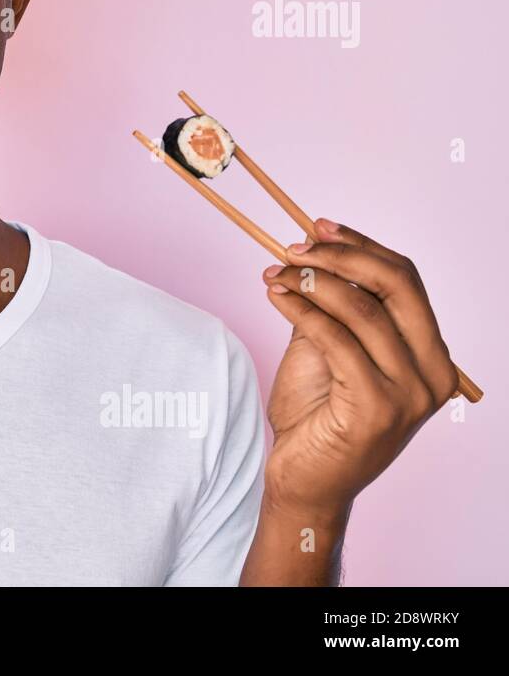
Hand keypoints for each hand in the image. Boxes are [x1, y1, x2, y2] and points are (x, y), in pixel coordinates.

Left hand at [259, 217, 457, 519]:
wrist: (305, 480)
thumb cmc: (316, 416)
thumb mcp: (327, 350)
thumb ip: (332, 308)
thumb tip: (312, 249)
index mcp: (430, 356)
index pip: (406, 281)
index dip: (361, 247)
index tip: (318, 226)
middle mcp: (432, 373)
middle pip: (396, 286)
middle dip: (341, 256)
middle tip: (293, 246)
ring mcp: (410, 393)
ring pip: (362, 310)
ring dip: (309, 282)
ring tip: (273, 274)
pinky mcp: (377, 408)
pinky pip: (336, 340)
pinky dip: (301, 309)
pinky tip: (276, 297)